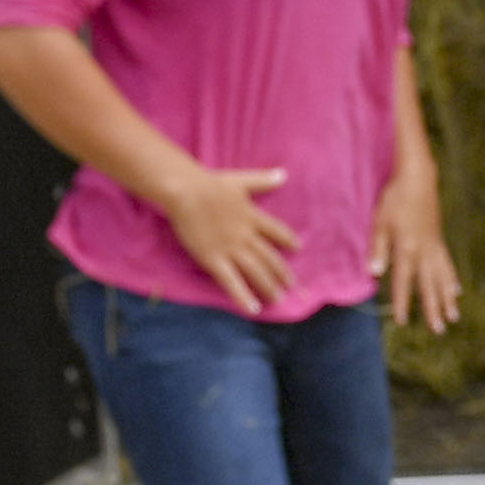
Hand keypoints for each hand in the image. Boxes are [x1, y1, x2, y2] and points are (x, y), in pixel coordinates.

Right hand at [164, 164, 299, 315]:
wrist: (187, 192)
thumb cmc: (210, 184)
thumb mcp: (241, 180)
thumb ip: (262, 180)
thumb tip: (283, 174)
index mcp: (252, 216)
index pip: (276, 231)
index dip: (287, 239)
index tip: (298, 248)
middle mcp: (246, 235)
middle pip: (269, 257)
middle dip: (281, 272)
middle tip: (292, 285)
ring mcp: (231, 249)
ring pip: (256, 271)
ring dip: (268, 286)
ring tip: (277, 299)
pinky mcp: (214, 259)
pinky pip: (232, 282)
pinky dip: (243, 297)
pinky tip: (253, 309)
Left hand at [371, 161, 462, 333]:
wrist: (419, 179)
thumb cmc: (395, 199)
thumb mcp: (380, 222)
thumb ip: (378, 248)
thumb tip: (375, 273)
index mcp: (406, 248)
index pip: (403, 281)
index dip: (402, 302)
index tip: (402, 320)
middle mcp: (424, 252)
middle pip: (429, 286)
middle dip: (433, 308)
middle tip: (438, 329)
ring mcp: (435, 247)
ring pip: (443, 279)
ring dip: (447, 299)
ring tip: (453, 317)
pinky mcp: (439, 241)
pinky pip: (448, 265)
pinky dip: (452, 279)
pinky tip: (456, 290)